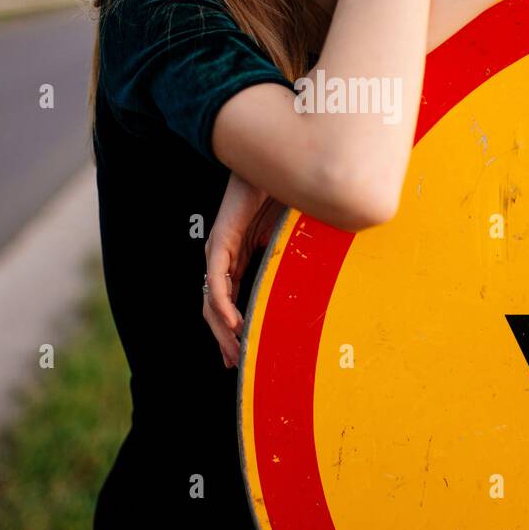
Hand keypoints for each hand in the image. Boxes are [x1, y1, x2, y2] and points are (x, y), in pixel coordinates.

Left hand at [203, 171, 284, 367]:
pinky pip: (217, 282)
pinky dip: (223, 305)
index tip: (245, 353)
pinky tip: (234, 324)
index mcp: (239, 256)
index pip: (231, 300)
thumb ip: (293, 260)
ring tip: (235, 353)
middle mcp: (224, 257)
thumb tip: (317, 283)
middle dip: (225, 339)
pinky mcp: (221, 242)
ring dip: (222, 330)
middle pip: (216, 308)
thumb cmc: (285, 196)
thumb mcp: (291, 240)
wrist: (276, 165)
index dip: (234, 329)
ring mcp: (219, 250)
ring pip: (211, 301)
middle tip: (237, 364)